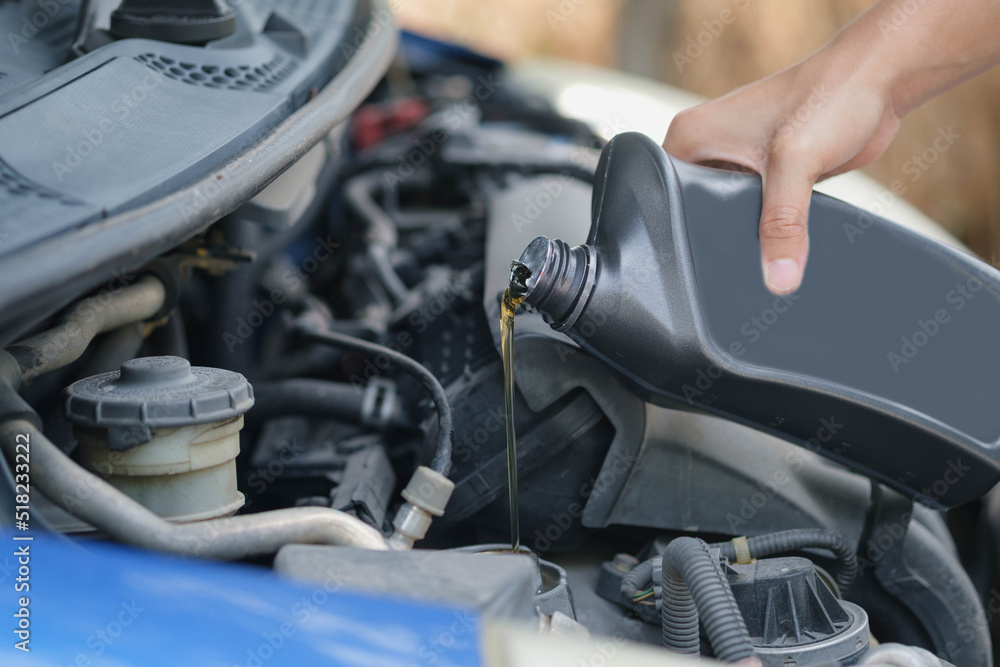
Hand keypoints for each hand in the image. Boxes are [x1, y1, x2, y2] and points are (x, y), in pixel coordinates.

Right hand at [664, 45, 900, 293]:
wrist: (878, 81)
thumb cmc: (829, 95)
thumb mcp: (794, 162)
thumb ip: (782, 223)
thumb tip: (780, 279)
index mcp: (690, 138)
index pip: (666, 199)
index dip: (683, 234)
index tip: (702, 266)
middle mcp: (708, 149)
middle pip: (698, 214)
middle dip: (721, 240)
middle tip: (741, 266)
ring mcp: (737, 163)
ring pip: (730, 218)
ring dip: (751, 236)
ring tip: (766, 255)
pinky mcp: (767, 176)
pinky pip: (759, 216)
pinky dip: (773, 232)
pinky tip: (783, 245)